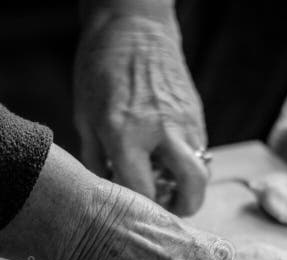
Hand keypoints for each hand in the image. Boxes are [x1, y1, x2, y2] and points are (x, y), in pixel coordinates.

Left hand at [74, 6, 207, 215]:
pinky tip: (168, 157)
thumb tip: (107, 190)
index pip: (142, 190)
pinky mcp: (196, 113)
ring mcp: (185, 121)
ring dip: (188, 185)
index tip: (132, 208)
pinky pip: (200, 150)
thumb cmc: (100, 68)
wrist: (134, 25)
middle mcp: (162, 130)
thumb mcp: (84, 115)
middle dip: (184, 206)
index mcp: (126, 132)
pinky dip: (188, 162)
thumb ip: (95, 159)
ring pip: (203, 169)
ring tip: (167, 182)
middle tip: (168, 205)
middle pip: (193, 186)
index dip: (139, 206)